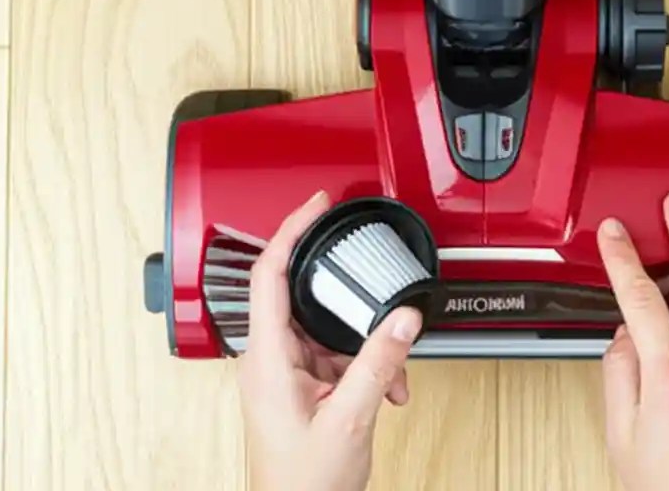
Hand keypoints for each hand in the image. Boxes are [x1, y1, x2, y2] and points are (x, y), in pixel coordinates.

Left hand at [239, 191, 422, 490]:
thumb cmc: (303, 484)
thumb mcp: (349, 418)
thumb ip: (378, 363)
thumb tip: (401, 318)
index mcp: (267, 360)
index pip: (271, 274)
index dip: (291, 231)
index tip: (315, 205)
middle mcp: (270, 362)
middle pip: (306, 298)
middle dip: (350, 296)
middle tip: (374, 276)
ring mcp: (284, 376)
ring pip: (328, 331)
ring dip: (366, 344)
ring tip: (391, 371)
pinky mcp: (300, 389)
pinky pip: (336, 357)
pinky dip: (366, 366)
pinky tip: (386, 388)